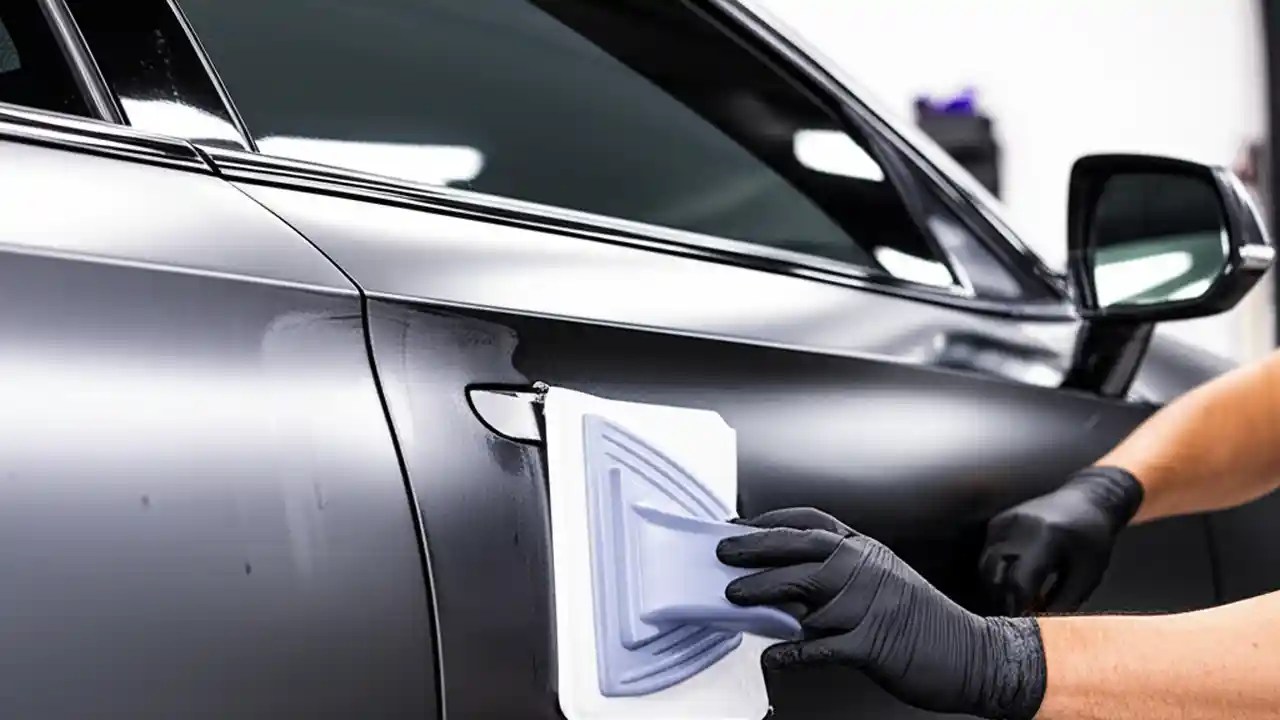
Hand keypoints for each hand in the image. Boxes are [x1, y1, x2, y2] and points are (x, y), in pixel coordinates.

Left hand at [719, 507, 1045, 719]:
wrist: (972, 655)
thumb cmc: (923, 620)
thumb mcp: (884, 579)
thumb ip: (840, 572)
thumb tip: (784, 575)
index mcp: (867, 551)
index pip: (811, 522)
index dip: (771, 521)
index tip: (738, 524)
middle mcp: (866, 570)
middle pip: (801, 549)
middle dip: (755, 549)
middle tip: (723, 554)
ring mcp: (870, 605)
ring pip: (806, 594)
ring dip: (764, 593)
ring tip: (733, 597)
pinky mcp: (873, 644)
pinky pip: (822, 646)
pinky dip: (793, 651)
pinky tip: (772, 655)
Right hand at [980, 467, 1144, 614]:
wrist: (1086, 499)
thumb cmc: (1092, 541)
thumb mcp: (1086, 576)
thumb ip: (1062, 603)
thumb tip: (1038, 627)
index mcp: (1046, 538)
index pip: (1019, 582)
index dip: (1018, 609)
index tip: (1022, 626)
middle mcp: (1018, 527)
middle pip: (994, 576)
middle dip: (1002, 601)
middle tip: (1014, 619)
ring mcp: (1003, 523)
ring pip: (985, 567)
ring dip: (996, 588)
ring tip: (1014, 603)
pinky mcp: (996, 523)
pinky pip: (987, 555)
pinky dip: (996, 573)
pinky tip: (1013, 583)